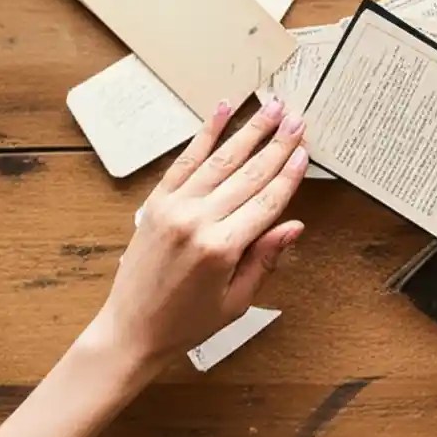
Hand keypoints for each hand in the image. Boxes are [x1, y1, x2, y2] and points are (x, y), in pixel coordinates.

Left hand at [84, 98, 309, 370]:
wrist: (130, 329)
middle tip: (297, 119)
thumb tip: (294, 225)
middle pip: (249, 175)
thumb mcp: (238, 300)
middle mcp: (198, 221)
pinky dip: (205, 134)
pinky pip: (185, 161)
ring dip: (249, 131)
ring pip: (220, 160)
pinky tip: (222, 112)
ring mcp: (174, 208)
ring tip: (271, 107)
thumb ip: (265, 258)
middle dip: (277, 144)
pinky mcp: (157, 203)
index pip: (267, 202)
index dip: (289, 176)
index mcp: (222, 248)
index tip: (306, 152)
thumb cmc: (187, 322)